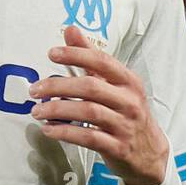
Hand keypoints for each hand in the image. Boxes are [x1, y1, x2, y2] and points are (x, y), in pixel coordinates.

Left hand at [29, 25, 170, 184]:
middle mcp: (128, 101)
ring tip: (37, 110)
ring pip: (88, 112)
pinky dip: (65, 132)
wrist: (150, 153)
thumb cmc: (128, 113)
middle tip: (36, 89)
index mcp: (129, 81)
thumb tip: (70, 30)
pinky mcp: (117, 147)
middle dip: (58, 86)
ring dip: (58, 109)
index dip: (76, 54)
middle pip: (90, 87)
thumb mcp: (116, 85)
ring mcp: (124, 125)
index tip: (52, 53)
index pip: (102, 61)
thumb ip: (91, 58)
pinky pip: (87, 137)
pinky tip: (49, 129)